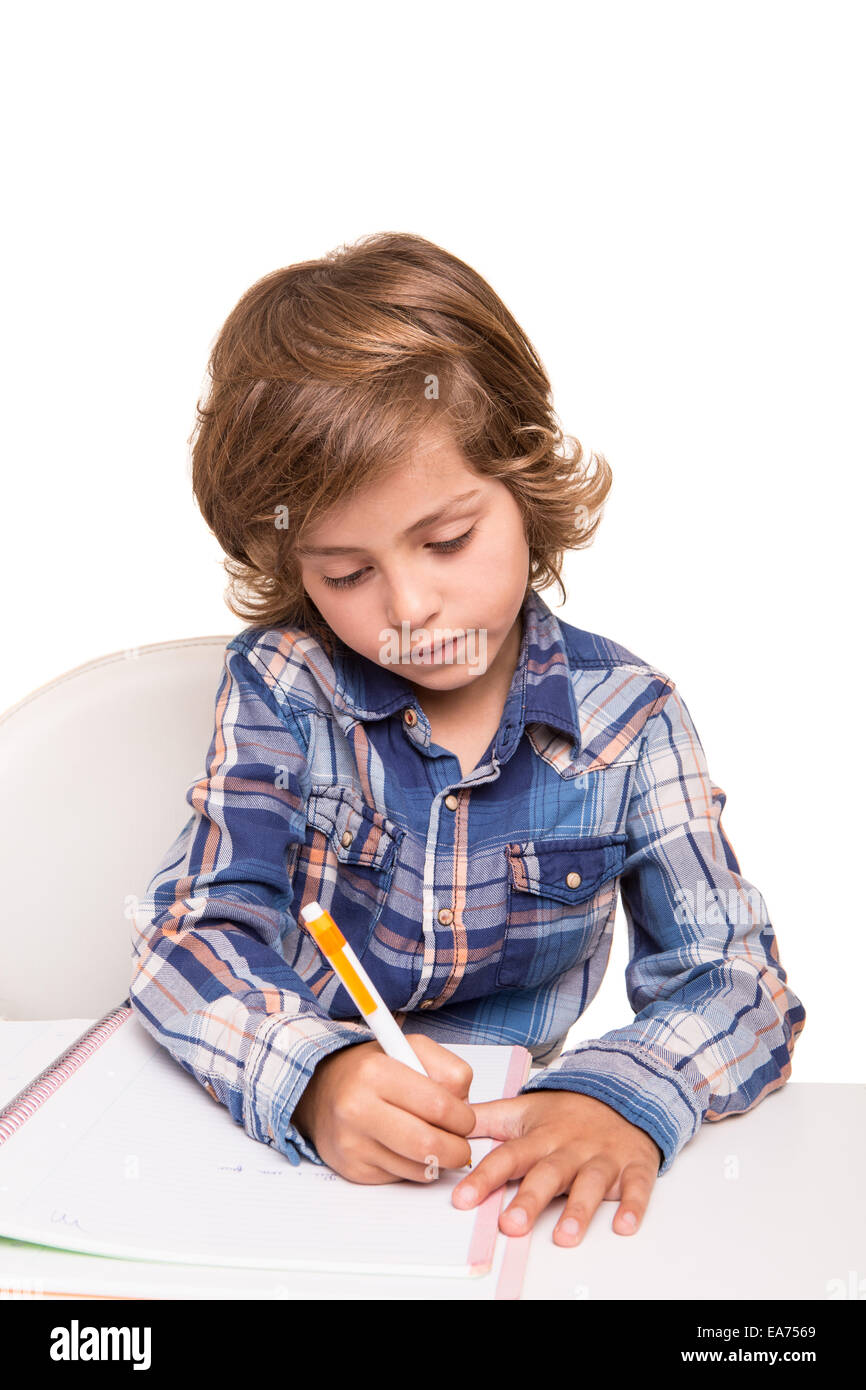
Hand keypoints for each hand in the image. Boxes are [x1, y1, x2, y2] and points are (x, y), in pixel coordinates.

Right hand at [292, 1033, 475, 1183]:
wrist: (322, 1091)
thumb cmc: (372, 1070)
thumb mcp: (410, 1049)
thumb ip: (447, 1069)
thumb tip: (465, 1107)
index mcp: (376, 1072)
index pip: (439, 1106)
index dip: (463, 1118)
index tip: (466, 1119)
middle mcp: (358, 1108)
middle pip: (429, 1144)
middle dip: (457, 1149)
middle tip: (461, 1144)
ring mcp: (352, 1143)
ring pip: (419, 1167)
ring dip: (439, 1162)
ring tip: (436, 1144)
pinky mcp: (353, 1169)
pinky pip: (402, 1178)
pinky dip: (415, 1168)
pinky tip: (408, 1150)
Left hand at [451, 1089, 662, 1244]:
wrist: (623, 1091)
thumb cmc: (569, 1110)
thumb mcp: (525, 1108)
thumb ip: (486, 1118)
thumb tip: (448, 1120)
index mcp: (541, 1137)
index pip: (508, 1156)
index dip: (484, 1178)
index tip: (463, 1199)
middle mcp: (570, 1148)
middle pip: (548, 1174)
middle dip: (529, 1200)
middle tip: (511, 1226)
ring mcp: (603, 1158)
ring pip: (591, 1183)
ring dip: (578, 1210)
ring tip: (564, 1236)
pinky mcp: (634, 1166)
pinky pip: (636, 1186)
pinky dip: (634, 1206)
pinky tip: (624, 1225)